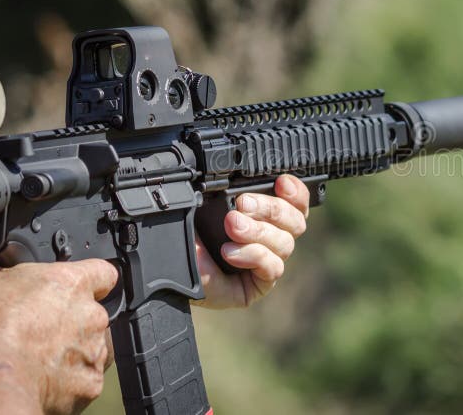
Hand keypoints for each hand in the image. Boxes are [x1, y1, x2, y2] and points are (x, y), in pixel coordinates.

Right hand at [0, 260, 117, 414]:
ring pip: (90, 347)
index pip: (104, 273)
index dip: (92, 281)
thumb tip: (3, 279)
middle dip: (72, 323)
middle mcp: (92, 314)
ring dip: (71, 351)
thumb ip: (10, 278)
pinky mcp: (90, 382)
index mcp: (73, 283)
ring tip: (37, 358)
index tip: (78, 290)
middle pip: (92, 315)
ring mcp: (95, 350)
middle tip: (41, 332)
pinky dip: (68, 381)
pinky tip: (42, 379)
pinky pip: (84, 378)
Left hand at [194, 174, 308, 308]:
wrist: (165, 265)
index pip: (297, 203)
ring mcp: (267, 262)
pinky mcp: (259, 285)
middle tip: (242, 203)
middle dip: (272, 209)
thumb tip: (243, 177)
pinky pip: (272, 268)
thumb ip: (230, 189)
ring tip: (231, 226)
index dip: (296, 192)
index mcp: (265, 215)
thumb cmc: (188, 233)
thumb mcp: (207, 204)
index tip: (280, 182)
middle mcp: (271, 237)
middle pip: (296, 221)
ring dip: (258, 232)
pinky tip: (230, 252)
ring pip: (285, 244)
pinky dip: (253, 255)